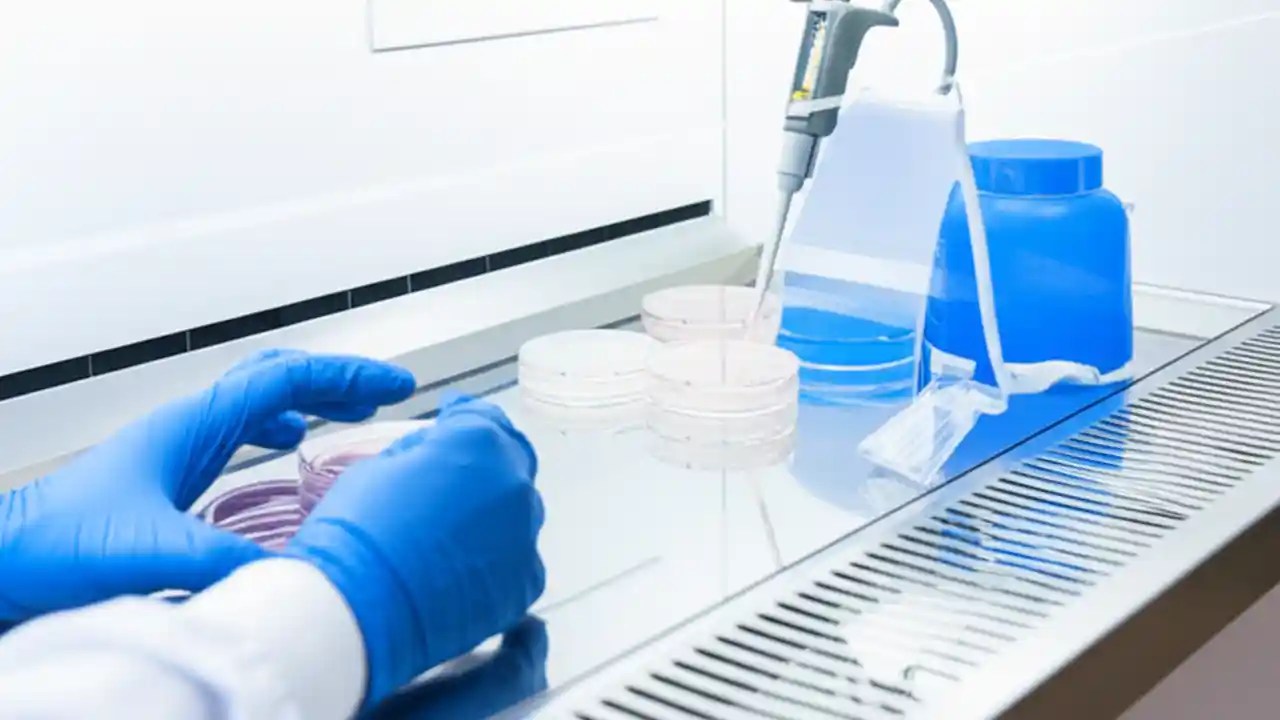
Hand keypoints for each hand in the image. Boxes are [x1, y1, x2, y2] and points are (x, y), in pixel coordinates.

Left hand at [0, 350, 415, 621]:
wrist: (6, 561)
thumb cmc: (54, 545)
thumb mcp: (148, 553)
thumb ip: (221, 562)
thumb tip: (294, 575)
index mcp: (191, 426)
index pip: (285, 379)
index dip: (348, 377)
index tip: (395, 384)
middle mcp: (189, 428)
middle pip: (278, 379)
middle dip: (339, 379)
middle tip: (386, 393)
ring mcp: (180, 448)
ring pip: (260, 403)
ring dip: (313, 399)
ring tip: (351, 414)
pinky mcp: (173, 476)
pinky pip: (240, 434)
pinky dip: (278, 428)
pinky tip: (287, 450)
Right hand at [285, 396, 544, 708]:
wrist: (357, 608)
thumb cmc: (356, 533)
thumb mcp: (379, 467)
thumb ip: (422, 455)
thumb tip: (433, 459)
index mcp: (478, 443)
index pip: (482, 418)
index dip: (464, 417)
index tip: (455, 418)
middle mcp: (513, 484)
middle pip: (508, 463)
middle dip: (483, 465)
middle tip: (453, 479)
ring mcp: (524, 536)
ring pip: (515, 515)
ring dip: (490, 516)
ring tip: (449, 534)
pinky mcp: (523, 584)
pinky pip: (516, 561)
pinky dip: (495, 560)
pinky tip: (460, 569)